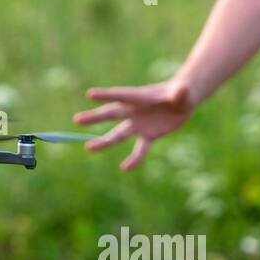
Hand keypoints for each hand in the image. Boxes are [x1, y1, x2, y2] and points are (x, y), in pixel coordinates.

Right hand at [73, 79, 195, 170]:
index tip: (90, 94)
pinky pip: (139, 150)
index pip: (121, 95)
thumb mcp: (182, 92)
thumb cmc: (181, 92)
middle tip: (77, 119)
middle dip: (95, 118)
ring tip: (88, 148)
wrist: (183, 101)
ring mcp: (139, 125)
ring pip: (118, 135)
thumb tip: (182, 91)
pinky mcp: (148, 136)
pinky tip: (125, 168)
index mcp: (139, 97)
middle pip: (111, 114)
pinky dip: (134, 159)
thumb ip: (179, 93)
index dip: (106, 95)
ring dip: (104, 142)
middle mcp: (134, 111)